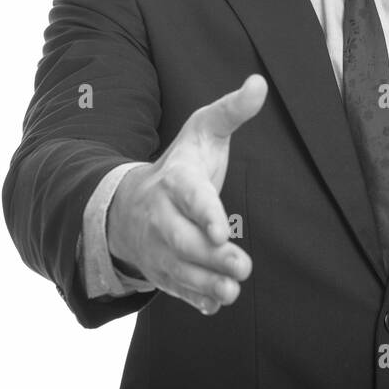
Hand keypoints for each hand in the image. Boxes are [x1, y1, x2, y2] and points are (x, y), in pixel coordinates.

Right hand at [107, 74, 267, 314]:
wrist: (129, 202)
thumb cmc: (182, 162)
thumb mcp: (203, 128)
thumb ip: (232, 110)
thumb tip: (260, 82)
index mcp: (175, 179)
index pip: (190, 196)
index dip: (204, 213)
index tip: (221, 230)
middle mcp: (161, 215)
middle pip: (181, 240)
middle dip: (209, 257)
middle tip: (244, 267)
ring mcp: (158, 245)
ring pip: (178, 268)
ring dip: (204, 283)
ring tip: (232, 293)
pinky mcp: (162, 269)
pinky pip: (173, 287)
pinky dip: (191, 298)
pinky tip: (212, 306)